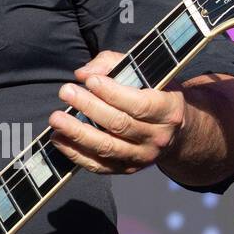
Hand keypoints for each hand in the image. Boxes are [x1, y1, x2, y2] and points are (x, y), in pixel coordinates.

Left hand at [48, 49, 185, 174]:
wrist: (177, 132)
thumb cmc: (155, 94)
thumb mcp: (145, 72)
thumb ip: (113, 64)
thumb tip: (83, 73)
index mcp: (168, 110)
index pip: (139, 104)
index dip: (112, 93)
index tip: (90, 81)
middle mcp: (157, 137)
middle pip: (119, 125)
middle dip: (89, 107)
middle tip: (65, 91)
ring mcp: (142, 157)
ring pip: (107, 148)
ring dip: (77, 133)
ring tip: (56, 119)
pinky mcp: (126, 169)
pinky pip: (98, 166)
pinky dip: (75, 153)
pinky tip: (58, 139)